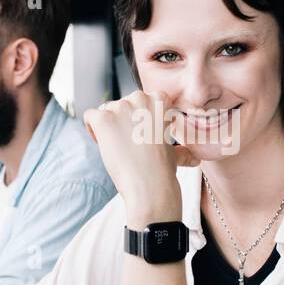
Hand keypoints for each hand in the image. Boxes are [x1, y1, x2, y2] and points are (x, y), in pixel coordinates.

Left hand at [83, 91, 184, 225]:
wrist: (150, 186)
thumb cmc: (162, 171)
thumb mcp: (174, 153)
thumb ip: (179, 148)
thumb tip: (193, 158)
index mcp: (159, 100)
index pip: (141, 100)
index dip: (139, 118)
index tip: (142, 135)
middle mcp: (140, 97)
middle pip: (123, 103)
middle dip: (123, 121)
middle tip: (130, 144)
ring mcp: (120, 107)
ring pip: (106, 110)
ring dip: (109, 126)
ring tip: (118, 147)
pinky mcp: (103, 119)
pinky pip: (90, 116)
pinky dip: (93, 130)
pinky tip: (102, 143)